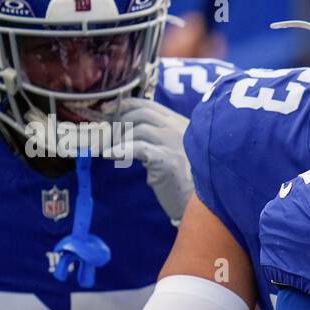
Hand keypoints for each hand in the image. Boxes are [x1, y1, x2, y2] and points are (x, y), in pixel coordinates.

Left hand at [110, 98, 193, 222]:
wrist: (200, 204)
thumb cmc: (185, 179)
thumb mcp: (175, 151)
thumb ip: (160, 136)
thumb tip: (126, 127)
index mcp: (181, 124)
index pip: (149, 105)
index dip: (126, 105)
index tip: (110, 110)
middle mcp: (179, 129)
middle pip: (142, 112)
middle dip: (120, 121)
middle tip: (109, 135)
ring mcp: (174, 143)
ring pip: (138, 129)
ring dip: (120, 139)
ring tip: (113, 150)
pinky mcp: (166, 159)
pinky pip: (136, 148)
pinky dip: (120, 150)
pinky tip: (110, 155)